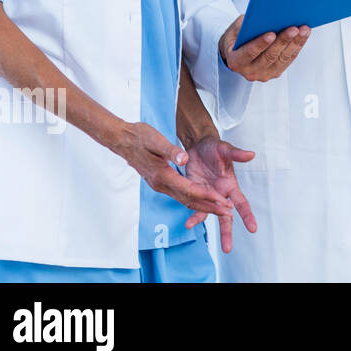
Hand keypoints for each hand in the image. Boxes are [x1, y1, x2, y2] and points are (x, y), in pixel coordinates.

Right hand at [113, 122, 231, 219]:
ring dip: (203, 205)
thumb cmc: (139, 137)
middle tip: (227, 213)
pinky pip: (180, 195)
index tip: (222, 200)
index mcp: (162, 175)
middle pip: (189, 200)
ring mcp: (160, 185)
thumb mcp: (156, 140)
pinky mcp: (161, 182)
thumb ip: (171, 151)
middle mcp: (161, 184)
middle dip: (209, 207)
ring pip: (185, 200)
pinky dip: (194, 199)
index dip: (207, 196)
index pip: (189, 189)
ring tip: (220, 210)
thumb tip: (184, 159)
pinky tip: (204, 200)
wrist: (123, 140)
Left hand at [181, 136, 256, 252]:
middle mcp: (220, 194)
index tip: (253, 228)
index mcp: (230, 186)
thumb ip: (237, 154)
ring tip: (205, 239)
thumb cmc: (215, 148)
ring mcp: (207, 196)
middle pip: (226, 217)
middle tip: (227, 248)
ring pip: (209, 215)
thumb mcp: (225, 150)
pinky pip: (194, 208)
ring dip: (207, 227)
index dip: (247, 216)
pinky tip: (188, 224)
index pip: (241, 204)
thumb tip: (251, 154)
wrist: (198, 146)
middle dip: (226, 233)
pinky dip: (193, 216)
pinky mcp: (194, 194)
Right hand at [219, 15, 309, 81]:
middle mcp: (249, 71)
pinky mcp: (276, 72)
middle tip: (294, 29)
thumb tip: (263, 17)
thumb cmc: (236, 38)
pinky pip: (289, 59)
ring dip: (295, 43)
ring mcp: (264, 74)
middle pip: (269, 56)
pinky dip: (297, 46)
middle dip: (283, 41)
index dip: (260, 44)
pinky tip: (303, 35)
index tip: (271, 34)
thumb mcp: (234, 29)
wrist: (237, 52)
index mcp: (235, 61)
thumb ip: (244, 25)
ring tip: (303, 30)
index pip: (249, 53)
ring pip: (282, 58)